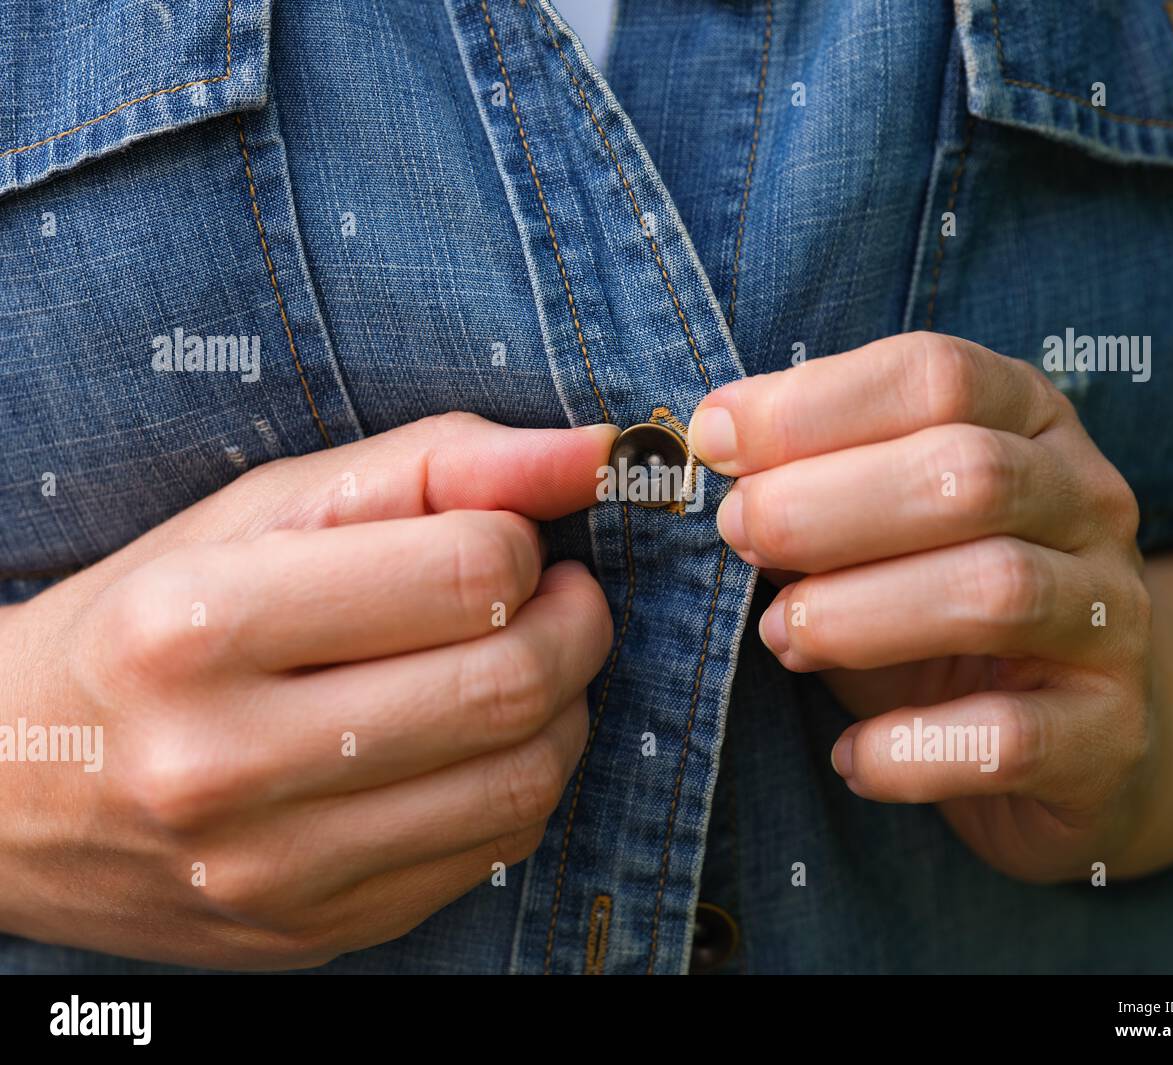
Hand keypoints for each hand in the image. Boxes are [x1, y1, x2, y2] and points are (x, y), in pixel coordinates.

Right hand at [0, 414, 617, 967]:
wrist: (21, 786)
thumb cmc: (157, 620)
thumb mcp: (269, 510)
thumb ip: (435, 464)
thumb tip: (592, 454)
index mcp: (195, 626)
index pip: (467, 573)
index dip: (520, 542)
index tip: (506, 542)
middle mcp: (223, 763)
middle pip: (509, 685)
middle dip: (573, 625)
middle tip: (554, 598)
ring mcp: (270, 869)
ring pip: (524, 780)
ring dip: (563, 706)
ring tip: (518, 663)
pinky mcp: (314, 928)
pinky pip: (496, 850)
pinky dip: (517, 779)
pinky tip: (472, 742)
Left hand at [690, 332, 1172, 882]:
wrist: (1074, 726)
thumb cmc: (936, 601)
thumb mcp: (876, 527)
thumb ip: (811, 490)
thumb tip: (721, 466)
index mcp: (1027, 421)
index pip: (935, 376)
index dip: (813, 404)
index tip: (714, 439)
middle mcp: (1087, 504)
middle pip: (971, 474)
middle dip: (827, 505)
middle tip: (740, 534)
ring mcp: (1112, 617)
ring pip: (997, 592)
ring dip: (860, 614)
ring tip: (783, 637)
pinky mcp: (1108, 730)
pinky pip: (1014, 739)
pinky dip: (914, 749)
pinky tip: (851, 757)